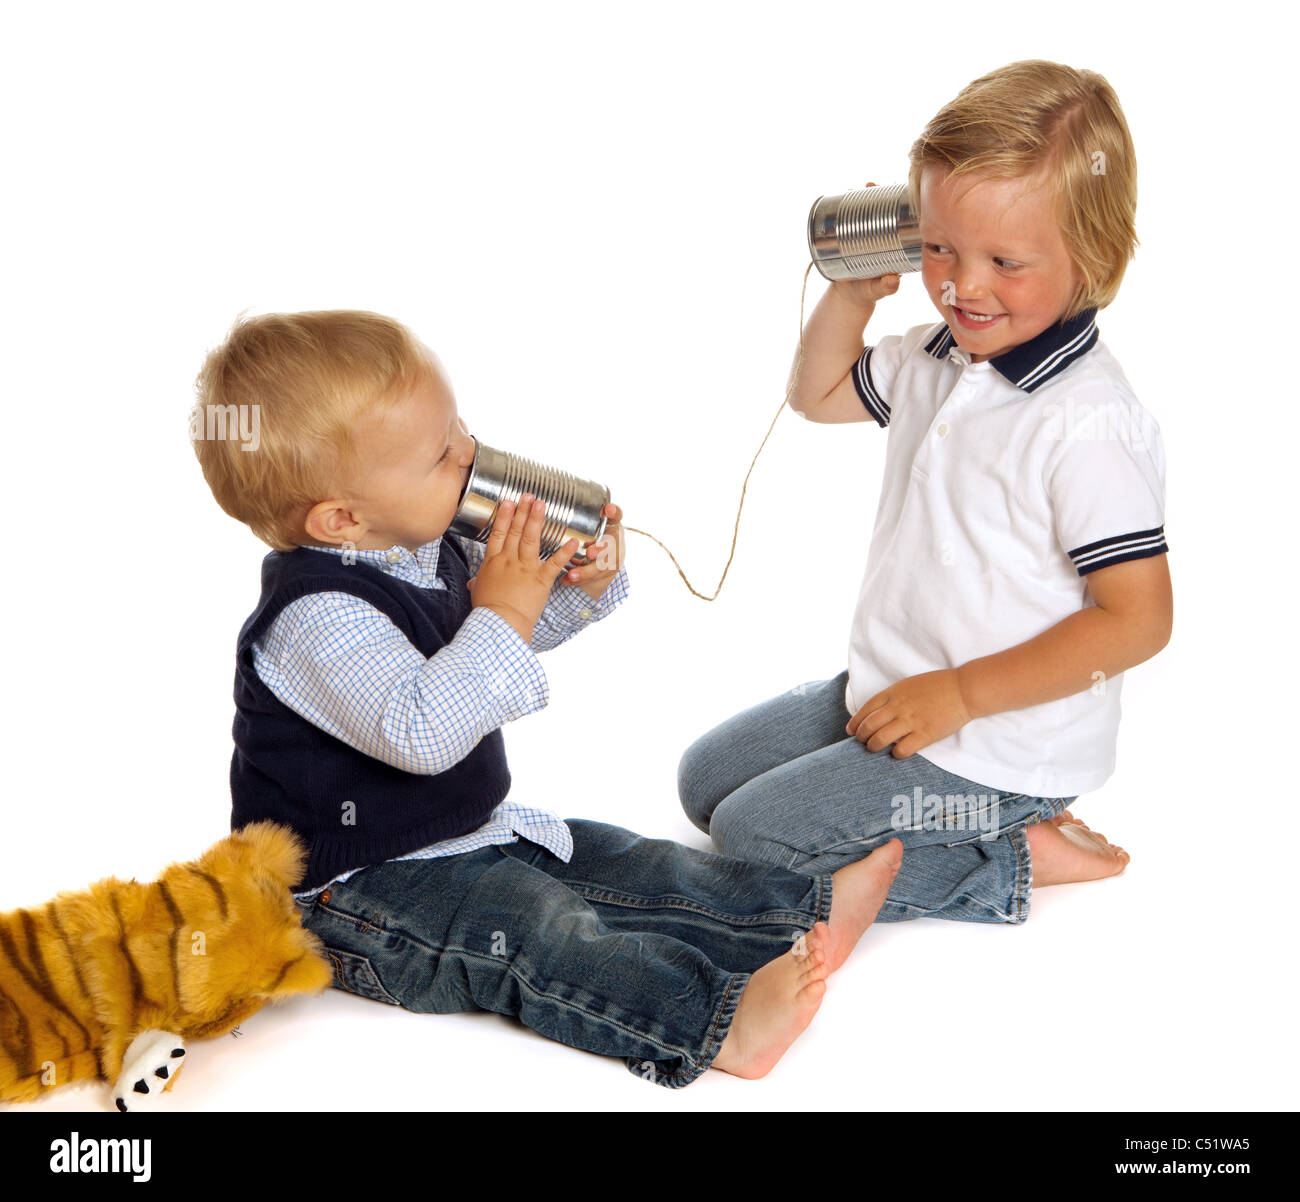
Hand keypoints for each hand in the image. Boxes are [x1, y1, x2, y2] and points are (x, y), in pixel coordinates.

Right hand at [466, 494, 578, 643]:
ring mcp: (525, 568)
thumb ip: (478, 583)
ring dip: (536, 520)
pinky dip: (565, 552)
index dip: (504, 516)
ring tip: (542, 504)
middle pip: (515, 531)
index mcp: (493, 563)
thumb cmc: (488, 610)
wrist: (500, 622)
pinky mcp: (541, 579)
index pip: (499, 534)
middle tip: (529, 496)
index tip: (508, 502)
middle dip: (522, 511)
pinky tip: (574, 541)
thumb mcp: (478, 592)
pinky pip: (555, 563)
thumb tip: (473, 583)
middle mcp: (509, 561)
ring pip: (531, 539)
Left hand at [560, 502, 624, 601]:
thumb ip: (576, 516)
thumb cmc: (591, 535)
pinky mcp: (606, 572)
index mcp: (610, 525)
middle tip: (590, 552)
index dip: (614, 513)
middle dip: (601, 549)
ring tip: (572, 574)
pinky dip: (579, 580)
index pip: (616, 516)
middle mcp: (613, 541)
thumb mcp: (588, 524)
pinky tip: (566, 580)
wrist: (602, 560)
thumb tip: (542, 503)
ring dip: (586, 571)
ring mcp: (612, 558)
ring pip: (602, 566)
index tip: (608, 509)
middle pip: (612, 545)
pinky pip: (593, 578)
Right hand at [832, 181, 901, 308]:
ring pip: (867, 211)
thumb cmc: (867, 292)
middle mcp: (885, 235)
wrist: (850, 296)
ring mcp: (869, 235)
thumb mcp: (876, 290)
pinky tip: (843, 195)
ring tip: (854, 189)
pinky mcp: (854, 237)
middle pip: (883, 208)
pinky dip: (848, 207)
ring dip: (862, 196)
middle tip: (869, 185)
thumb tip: (892, 281)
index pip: (901, 218)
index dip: (900, 202)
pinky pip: (853, 219)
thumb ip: (885, 287)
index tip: (896, 191)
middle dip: (878, 193)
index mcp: (898, 244)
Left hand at [845, 669, 971, 757]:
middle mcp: (898, 707)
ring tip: (875, 748)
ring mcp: (911, 721)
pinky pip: (902, 749)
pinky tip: (897, 752)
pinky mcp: (925, 734)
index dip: (855, 722)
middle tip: (862, 742)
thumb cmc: (937, 686)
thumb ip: (893, 697)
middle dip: (861, 737)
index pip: (865, 709)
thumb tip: (878, 712)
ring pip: (880, 739)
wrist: (963, 690)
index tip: (850, 730)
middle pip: (868, 726)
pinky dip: (895, 753)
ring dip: (873, 746)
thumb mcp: (909, 684)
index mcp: (893, 693)